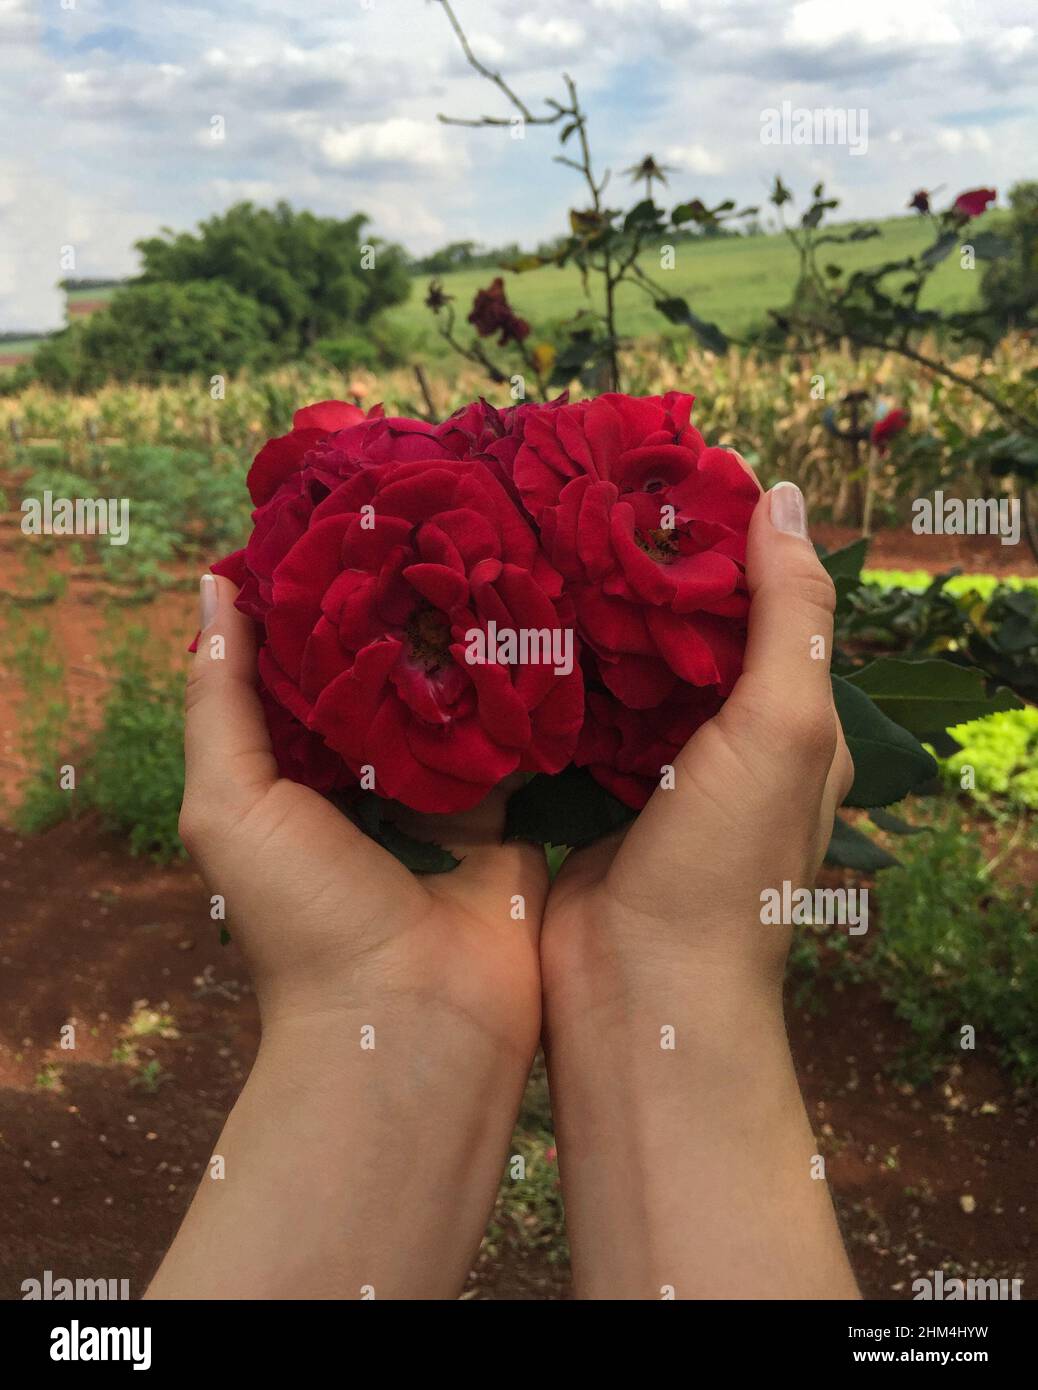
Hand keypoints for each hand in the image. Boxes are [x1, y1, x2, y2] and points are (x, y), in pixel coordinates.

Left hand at [151, 574, 544, 1298]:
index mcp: (299, 769)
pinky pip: (520, 739)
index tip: (353, 517)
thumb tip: (211, 589)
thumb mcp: (230, 805)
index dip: (323, 596)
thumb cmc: (307, 918)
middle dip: (409, 611)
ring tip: (502, 554)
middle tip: (443, 521)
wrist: (412, 1021)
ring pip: (459, 695)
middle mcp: (372, 774)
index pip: (309, 659)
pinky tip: (550, 624)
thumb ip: (219, 701)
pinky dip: (530, 694)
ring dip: (473, 643)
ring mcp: (444, 793)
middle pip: (390, 672)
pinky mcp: (510, 813)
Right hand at [542, 475, 853, 1008]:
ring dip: (592, 613)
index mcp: (788, 719)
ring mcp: (655, 767)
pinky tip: (510, 619)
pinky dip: (553, 668)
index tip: (662, 474)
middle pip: (688, 629)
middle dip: (644, 567)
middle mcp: (725, 738)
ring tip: (536, 538)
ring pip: (625, 666)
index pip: (764, 602)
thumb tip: (786, 496)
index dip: (725, 536)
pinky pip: (576, 711)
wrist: (639, 991)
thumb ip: (788, 616)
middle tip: (580, 497)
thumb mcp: (783, 726)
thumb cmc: (726, 865)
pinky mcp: (591, 788)